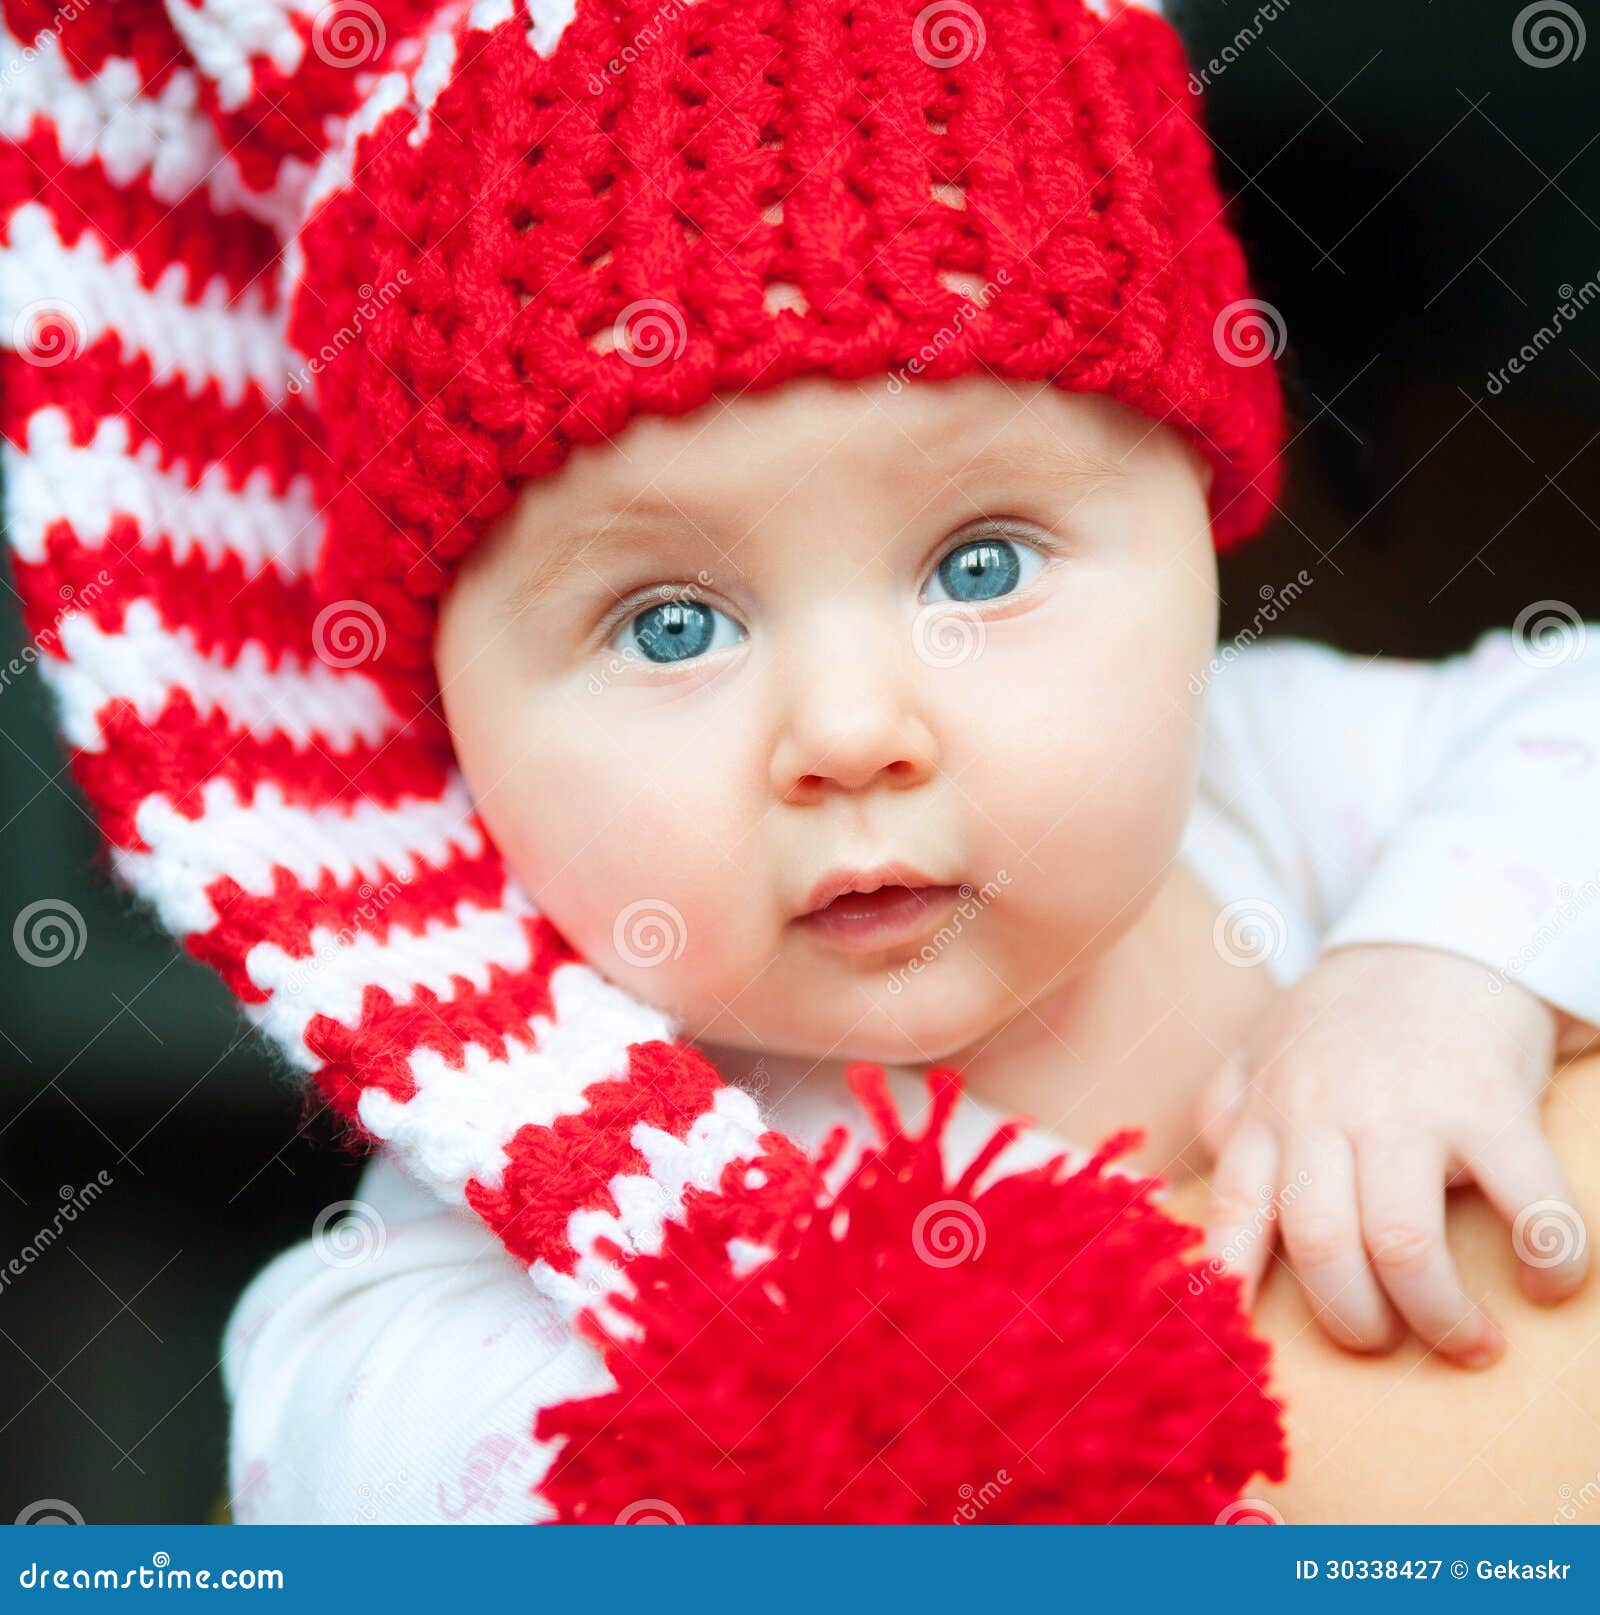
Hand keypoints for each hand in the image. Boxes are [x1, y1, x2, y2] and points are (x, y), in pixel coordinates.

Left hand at [1195, 943, 1589, 1366]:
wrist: (1442, 939)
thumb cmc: (1347, 1017)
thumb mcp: (1263, 1050)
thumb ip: (1226, 1114)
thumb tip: (1191, 1191)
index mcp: (1272, 1110)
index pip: (1233, 1204)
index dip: (1229, 1276)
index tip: (1237, 1336)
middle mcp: (1328, 1112)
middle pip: (1320, 1244)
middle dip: (1353, 1321)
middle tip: (1384, 1343)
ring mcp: (1410, 1108)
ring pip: (1402, 1242)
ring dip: (1437, 1316)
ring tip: (1467, 1342)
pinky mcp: (1492, 1103)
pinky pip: (1525, 1202)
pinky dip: (1547, 1260)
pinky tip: (1546, 1288)